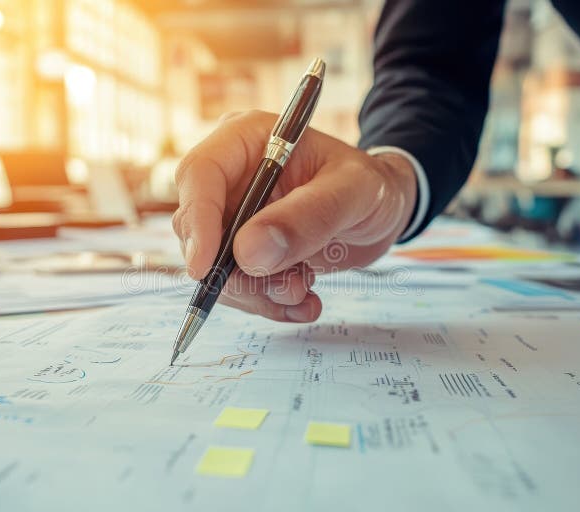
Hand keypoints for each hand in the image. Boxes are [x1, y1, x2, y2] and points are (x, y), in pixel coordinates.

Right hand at [172, 110, 417, 321]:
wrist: (382, 212)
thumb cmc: (371, 186)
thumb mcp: (353, 193)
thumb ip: (308, 217)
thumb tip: (249, 253)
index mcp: (247, 140)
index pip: (199, 174)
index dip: (197, 221)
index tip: (206, 267)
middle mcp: (232, 177)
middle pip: (198, 229)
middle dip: (237, 271)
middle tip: (287, 286)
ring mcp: (234, 217)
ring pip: (215, 267)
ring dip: (258, 292)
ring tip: (304, 291)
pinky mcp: (244, 250)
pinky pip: (236, 287)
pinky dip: (268, 303)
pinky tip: (304, 300)